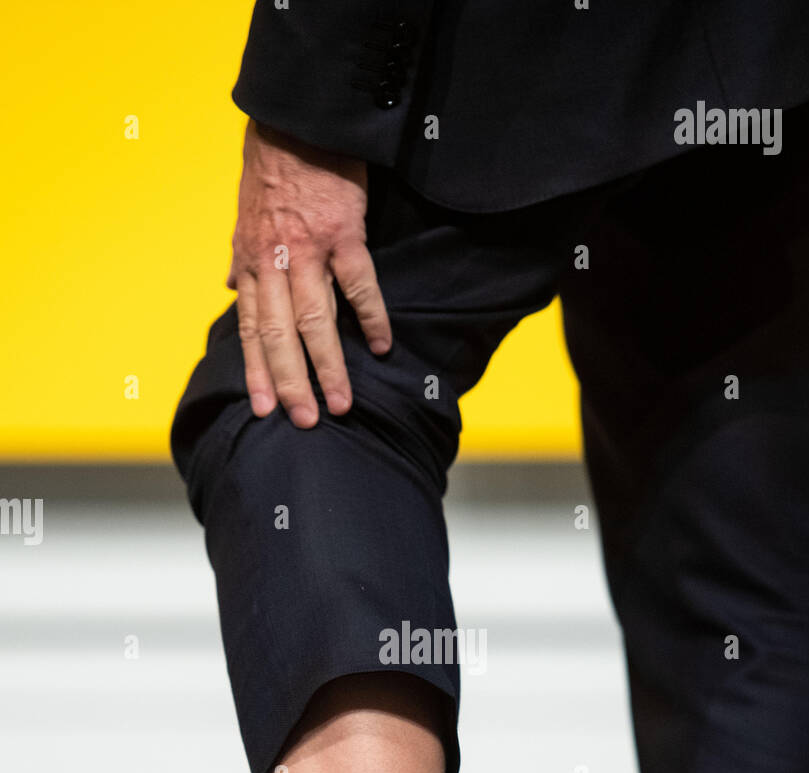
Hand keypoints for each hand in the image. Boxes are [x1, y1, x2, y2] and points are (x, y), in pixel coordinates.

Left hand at [227, 120, 391, 426]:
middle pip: (279, 336)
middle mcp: (273, 262)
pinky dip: (370, 316)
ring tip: (342, 402)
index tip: (263, 409)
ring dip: (328, 366)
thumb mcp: (246, 215)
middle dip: (290, 383)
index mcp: (251, 263)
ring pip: (314, 320)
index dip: (256, 372)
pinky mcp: (342, 231)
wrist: (295, 118)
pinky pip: (358, 284)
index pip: (250, 329)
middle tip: (306, 421)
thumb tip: (232, 290)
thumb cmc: (273, 169)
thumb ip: (243, 259)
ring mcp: (307, 248)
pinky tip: (380, 346)